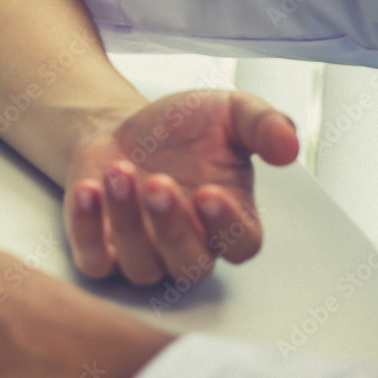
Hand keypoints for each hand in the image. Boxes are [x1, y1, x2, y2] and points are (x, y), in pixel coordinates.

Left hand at [65, 89, 298, 284]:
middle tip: (157, 182)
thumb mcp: (228, 112)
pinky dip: (87, 229)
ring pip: (141, 265)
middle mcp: (189, 245)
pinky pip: (94, 260)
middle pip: (190, 265)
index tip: (209, 193)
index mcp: (228, 220)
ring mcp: (143, 253)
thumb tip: (290, 144)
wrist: (123, 126)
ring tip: (118, 171)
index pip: (241, 245)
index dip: (227, 227)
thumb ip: (262, 124)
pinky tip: (87, 190)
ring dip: (127, 220)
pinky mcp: (100, 250)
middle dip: (172, 227)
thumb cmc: (182, 128)